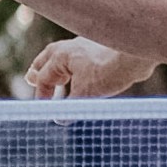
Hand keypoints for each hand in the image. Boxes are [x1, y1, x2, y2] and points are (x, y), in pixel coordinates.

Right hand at [24, 36, 148, 100]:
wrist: (135, 55)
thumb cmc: (109, 70)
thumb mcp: (85, 94)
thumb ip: (70, 107)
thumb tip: (60, 119)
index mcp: (60, 56)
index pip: (43, 78)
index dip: (42, 96)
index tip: (45, 109)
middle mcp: (70, 48)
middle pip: (48, 58)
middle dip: (40, 70)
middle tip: (31, 78)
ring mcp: (85, 47)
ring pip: (65, 56)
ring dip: (58, 67)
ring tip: (57, 76)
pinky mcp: (100, 50)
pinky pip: (80, 58)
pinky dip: (74, 67)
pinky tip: (82, 75)